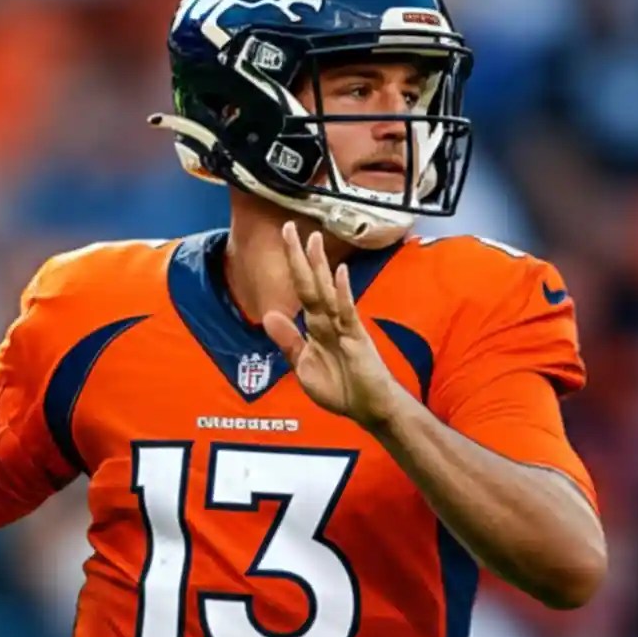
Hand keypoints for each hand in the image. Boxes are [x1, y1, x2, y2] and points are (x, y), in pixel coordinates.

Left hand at [262, 222, 404, 428]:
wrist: (368, 409)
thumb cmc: (341, 388)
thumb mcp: (304, 367)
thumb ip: (289, 341)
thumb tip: (269, 315)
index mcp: (317, 326)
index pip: (301, 290)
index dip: (291, 267)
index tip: (285, 241)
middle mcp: (330, 320)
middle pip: (311, 283)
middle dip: (300, 256)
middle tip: (289, 227)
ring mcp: (345, 326)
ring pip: (328, 291)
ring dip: (319, 266)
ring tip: (314, 239)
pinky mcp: (357, 338)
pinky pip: (348, 312)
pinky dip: (343, 293)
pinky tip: (339, 274)